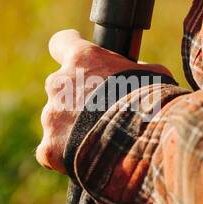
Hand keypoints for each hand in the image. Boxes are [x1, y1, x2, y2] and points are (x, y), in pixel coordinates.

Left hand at [36, 29, 173, 174]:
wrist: (140, 144)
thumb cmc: (151, 105)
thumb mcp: (153, 76)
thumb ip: (138, 68)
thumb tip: (139, 71)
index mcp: (81, 59)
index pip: (61, 43)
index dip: (67, 49)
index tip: (73, 56)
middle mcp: (59, 83)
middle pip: (60, 88)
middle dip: (75, 99)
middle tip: (99, 114)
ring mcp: (51, 116)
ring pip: (57, 121)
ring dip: (72, 128)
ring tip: (99, 142)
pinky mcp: (49, 147)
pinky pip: (52, 150)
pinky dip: (65, 155)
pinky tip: (87, 160)